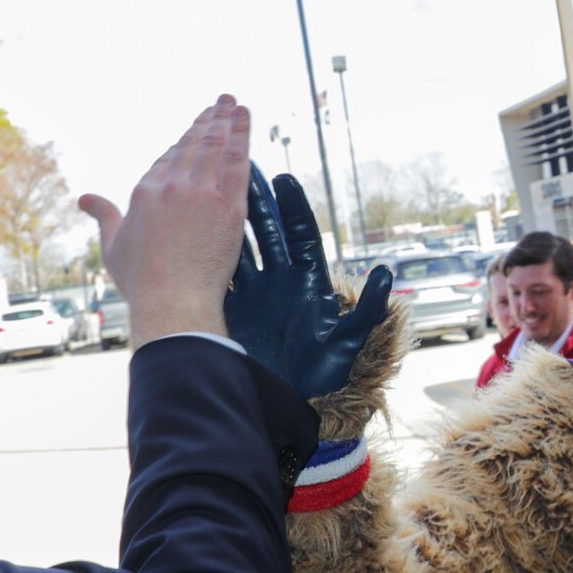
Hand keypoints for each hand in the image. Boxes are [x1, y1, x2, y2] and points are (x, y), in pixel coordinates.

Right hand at [80, 95, 250, 344]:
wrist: (172, 300)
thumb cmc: (142, 281)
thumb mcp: (113, 245)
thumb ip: (104, 216)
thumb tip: (83, 198)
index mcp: (145, 192)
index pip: (169, 159)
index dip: (185, 144)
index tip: (196, 132)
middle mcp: (172, 186)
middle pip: (192, 145)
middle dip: (207, 120)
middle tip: (220, 103)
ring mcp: (201, 193)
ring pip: (215, 146)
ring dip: (226, 120)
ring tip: (234, 103)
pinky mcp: (229, 205)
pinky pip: (237, 162)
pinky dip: (241, 137)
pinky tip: (245, 121)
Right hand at [225, 168, 391, 401]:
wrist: (293, 405)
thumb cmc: (326, 376)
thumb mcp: (347, 343)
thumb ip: (365, 310)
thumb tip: (385, 274)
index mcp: (310, 282)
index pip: (301, 234)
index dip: (292, 207)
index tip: (282, 180)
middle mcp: (281, 281)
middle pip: (266, 231)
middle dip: (254, 200)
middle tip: (239, 167)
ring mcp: (254, 293)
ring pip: (238, 248)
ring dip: (225, 220)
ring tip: (208, 187)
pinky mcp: (231, 309)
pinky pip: (216, 276)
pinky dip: (204, 256)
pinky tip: (188, 233)